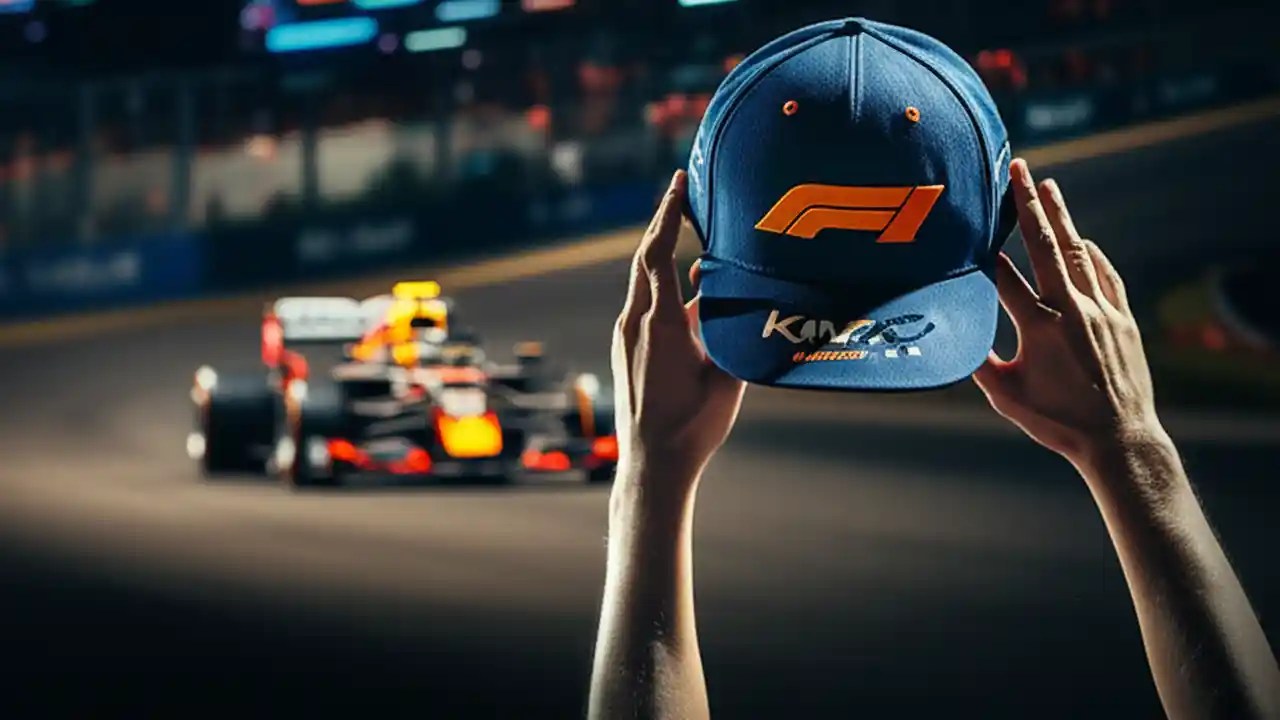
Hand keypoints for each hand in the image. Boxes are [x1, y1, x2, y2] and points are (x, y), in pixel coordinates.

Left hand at [611, 170, 745, 501]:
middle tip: (680, 189)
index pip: (658, 254)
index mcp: (660, 325)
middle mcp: (636, 324)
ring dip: (663, 253)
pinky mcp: (628, 350)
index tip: (678, 183)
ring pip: (643, 282)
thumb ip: (727, 332)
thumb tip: (732, 296)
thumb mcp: (725, 376)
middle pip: (645, 259)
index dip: (668, 215)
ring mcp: (627, 337)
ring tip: (687, 228)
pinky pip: (645, 305)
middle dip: (663, 221)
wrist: (653, 464)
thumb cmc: (692, 425)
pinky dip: (664, 285)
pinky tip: (690, 287)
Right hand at [974, 159, 1167, 468]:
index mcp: (1039, 328)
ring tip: (1047, 185)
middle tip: (1019, 169)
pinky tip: (1082, 239)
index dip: (986, 251)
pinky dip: (1092, 254)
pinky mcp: (1123, 318)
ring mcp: (1102, 311)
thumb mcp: (1007, 398)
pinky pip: (1105, 275)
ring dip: (1061, 216)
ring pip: (1078, 252)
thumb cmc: (1057, 422)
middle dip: (1028, 204)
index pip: (1005, 278)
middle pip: (1046, 245)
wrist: (1119, 438)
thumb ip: (981, 365)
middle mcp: (1072, 310)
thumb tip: (955, 340)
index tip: (972, 223)